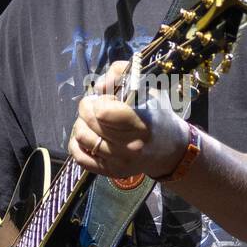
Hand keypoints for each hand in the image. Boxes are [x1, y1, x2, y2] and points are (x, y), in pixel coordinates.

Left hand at [69, 59, 189, 180]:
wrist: (169, 149)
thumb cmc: (157, 115)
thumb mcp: (148, 88)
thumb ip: (121, 74)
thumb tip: (98, 85)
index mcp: (141, 125)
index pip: (103, 112)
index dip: (100, 100)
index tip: (108, 98)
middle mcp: (130, 147)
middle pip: (89, 122)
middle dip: (87, 107)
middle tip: (95, 105)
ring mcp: (119, 162)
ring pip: (81, 137)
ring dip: (81, 123)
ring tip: (93, 120)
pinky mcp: (110, 172)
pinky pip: (79, 157)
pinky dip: (77, 144)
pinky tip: (89, 136)